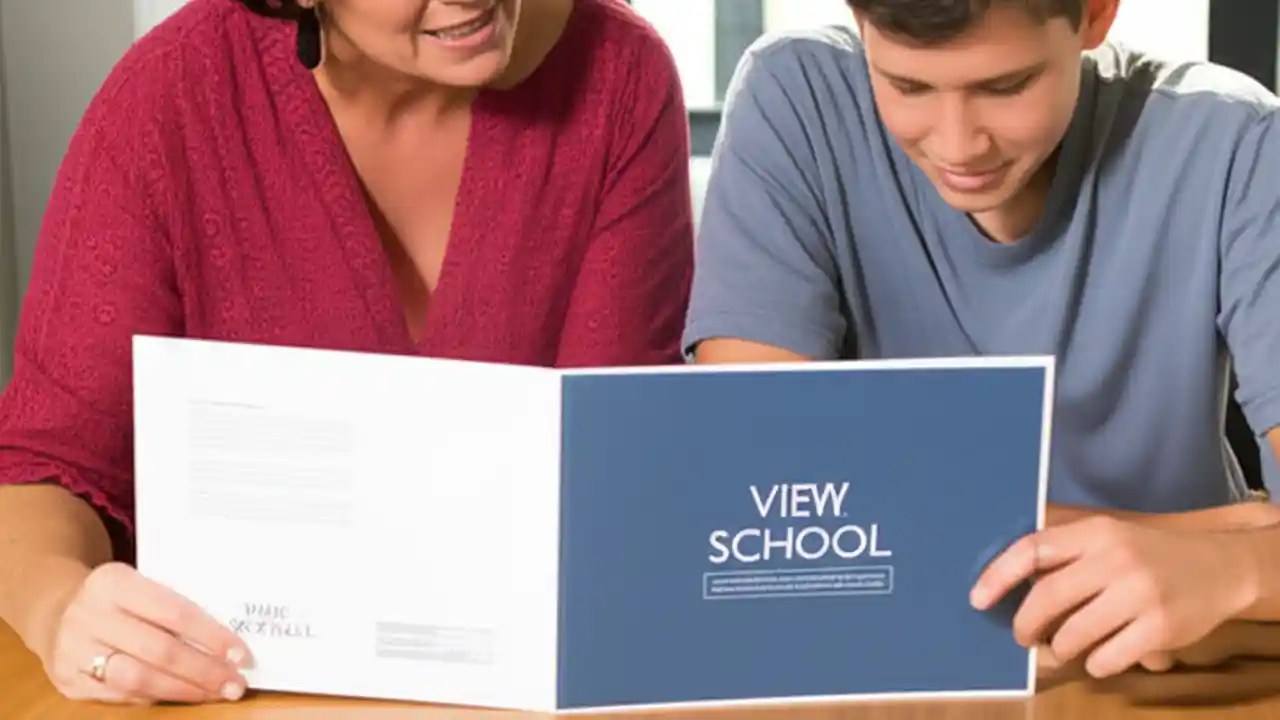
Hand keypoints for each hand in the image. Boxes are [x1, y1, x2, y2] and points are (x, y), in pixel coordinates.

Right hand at [41, 562, 251, 704]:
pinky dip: (156, 696)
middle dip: (203, 670)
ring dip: (184, 690)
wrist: (56, 609)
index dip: (211, 636)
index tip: (240, 654)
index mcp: (114, 582)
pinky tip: (182, 694)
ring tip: (215, 693)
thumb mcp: (139, 584)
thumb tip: (227, 640)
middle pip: (159, 651)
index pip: (174, 612)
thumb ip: (173, 604)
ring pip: (139, 678)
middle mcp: (89, 615)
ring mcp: (74, 650)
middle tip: (235, 683)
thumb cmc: (118, 598)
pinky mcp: (68, 680)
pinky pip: (121, 695)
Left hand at [971, 516, 1255, 678]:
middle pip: (1047, 598)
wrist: (1219, 567)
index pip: (1033, 549)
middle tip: (1022, 636)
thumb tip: (1004, 576)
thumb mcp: (1108, 536)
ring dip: (1060, 648)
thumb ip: (1064, 551)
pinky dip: (1096, 663)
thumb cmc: (1147, 554)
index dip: (999, 575)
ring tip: (1064, 647)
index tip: (977, 598)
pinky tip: (1101, 655)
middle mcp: (1116, 559)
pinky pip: (1107, 658)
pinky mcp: (1160, 628)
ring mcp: (1140, 594)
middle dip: (1026, 624)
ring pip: (1073, 635)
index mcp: (1096, 532)